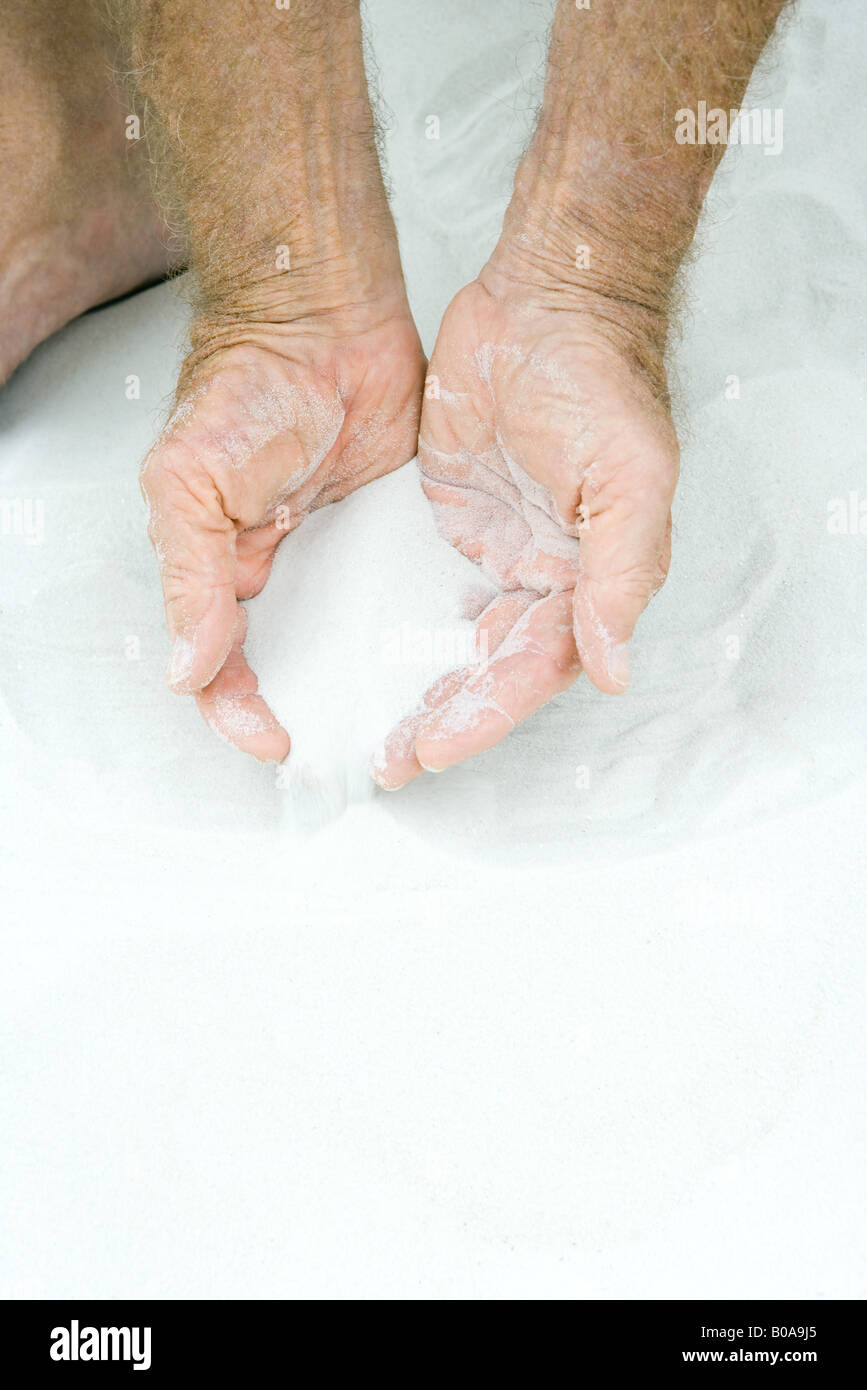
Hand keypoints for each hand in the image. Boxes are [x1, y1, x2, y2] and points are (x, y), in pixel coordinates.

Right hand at [141, 303, 424, 760]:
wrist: (323, 315)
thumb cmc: (245, 385)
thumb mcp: (191, 483)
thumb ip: (192, 577)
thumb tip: (187, 668)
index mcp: (227, 572)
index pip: (225, 668)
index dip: (242, 712)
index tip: (276, 740)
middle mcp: (287, 576)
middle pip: (299, 669)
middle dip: (318, 715)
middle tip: (353, 752)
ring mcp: (345, 561)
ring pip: (358, 646)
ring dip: (373, 687)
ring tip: (404, 727)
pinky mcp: (399, 536)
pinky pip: (408, 598)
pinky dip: (417, 634)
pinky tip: (441, 663)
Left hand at [374, 264, 677, 788]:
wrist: (543, 297)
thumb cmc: (600, 376)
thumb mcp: (630, 474)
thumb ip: (621, 574)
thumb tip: (613, 668)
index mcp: (592, 577)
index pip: (538, 666)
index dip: (488, 712)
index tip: (435, 746)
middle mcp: (548, 576)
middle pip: (495, 672)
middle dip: (449, 719)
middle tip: (394, 762)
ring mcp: (501, 551)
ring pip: (461, 645)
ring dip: (426, 693)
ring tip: (381, 740)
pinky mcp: (458, 521)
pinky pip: (430, 595)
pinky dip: (407, 638)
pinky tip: (375, 669)